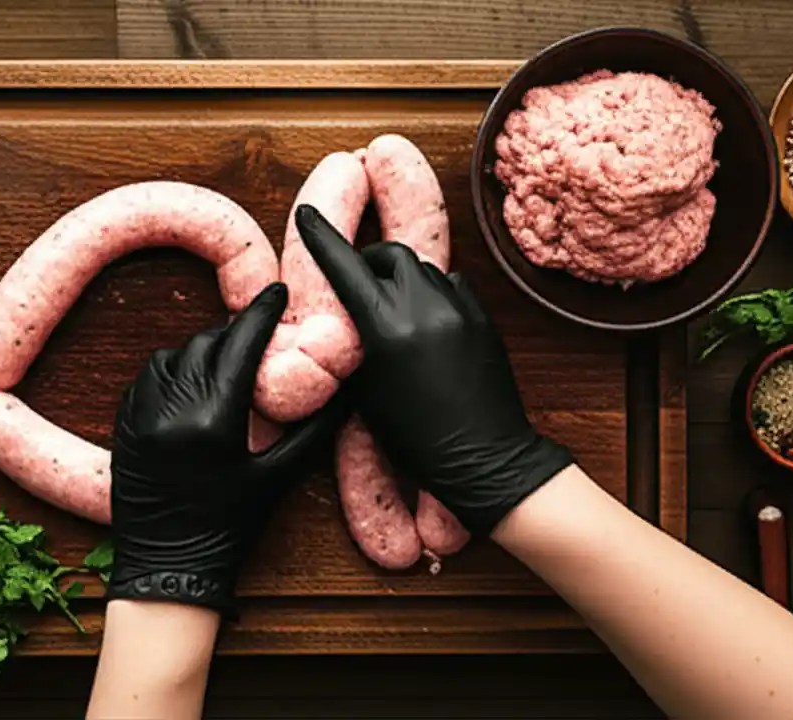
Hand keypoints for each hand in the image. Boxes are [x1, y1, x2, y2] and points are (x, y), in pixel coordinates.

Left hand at [109, 282, 341, 613]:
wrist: (169, 570)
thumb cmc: (228, 528)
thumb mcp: (277, 479)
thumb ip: (313, 431)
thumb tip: (346, 391)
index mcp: (214, 421)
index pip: (241, 345)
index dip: (263, 313)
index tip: (277, 293)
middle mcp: (172, 410)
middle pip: (207, 343)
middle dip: (234, 334)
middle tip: (258, 336)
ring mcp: (141, 416)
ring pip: (172, 355)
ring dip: (200, 350)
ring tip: (224, 364)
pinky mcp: (122, 426)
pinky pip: (146, 378)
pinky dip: (170, 371)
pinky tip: (190, 384)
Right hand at [293, 205, 571, 534]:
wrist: (484, 457)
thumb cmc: (417, 440)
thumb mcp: (367, 396)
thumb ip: (353, 347)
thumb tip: (345, 321)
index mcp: (385, 328)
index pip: (345, 267)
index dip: (322, 238)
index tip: (308, 216)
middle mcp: (422, 307)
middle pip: (389, 255)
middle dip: (369, 260)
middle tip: (358, 278)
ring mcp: (457, 309)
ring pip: (422, 269)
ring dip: (402, 278)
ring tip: (393, 306)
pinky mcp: (483, 317)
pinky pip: (452, 286)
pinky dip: (433, 293)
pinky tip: (428, 321)